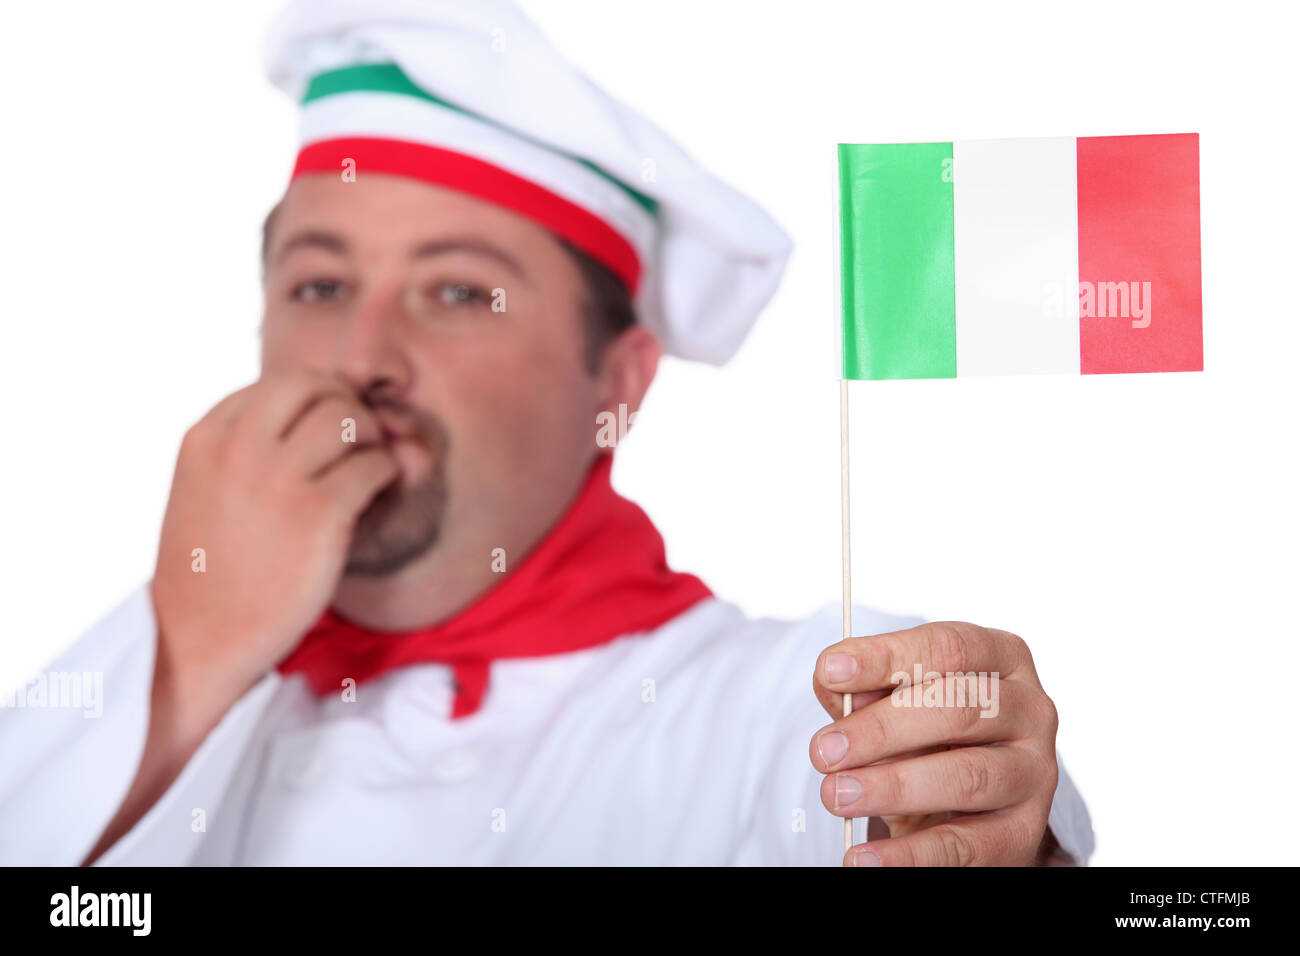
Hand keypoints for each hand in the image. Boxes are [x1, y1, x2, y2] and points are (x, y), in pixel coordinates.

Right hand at [150, 370, 397, 721]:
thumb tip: (305, 412)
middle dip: (346, 404)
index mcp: (205, 438)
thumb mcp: (203, 489)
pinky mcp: (320, 514)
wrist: (200, 639)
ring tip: (370, 465)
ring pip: (348, 419)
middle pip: (314, 387)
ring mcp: (279, 479)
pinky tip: (379, 492)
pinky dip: (386, 472)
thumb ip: (240, 448)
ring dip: (371, 437)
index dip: (315, 399)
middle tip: (359, 437)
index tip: (327, 427)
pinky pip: (374, 465)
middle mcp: (238, 448)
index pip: (276, 384)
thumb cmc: (209, 570)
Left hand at [809, 621, 1059, 865]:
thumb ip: (865, 689)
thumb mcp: (895, 703)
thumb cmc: (926, 735)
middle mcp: (1031, 709)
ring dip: (891, 786)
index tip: (829, 670)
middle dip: (881, 728)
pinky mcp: (1023, 833)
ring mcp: (1035, 773)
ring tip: (836, 794)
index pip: (949, 647)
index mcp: (1002, 658)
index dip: (886, 656)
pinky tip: (864, 857)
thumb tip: (830, 681)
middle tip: (823, 750)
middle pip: (959, 708)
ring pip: (965, 776)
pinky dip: (909, 854)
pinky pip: (964, 845)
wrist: (964, 803)